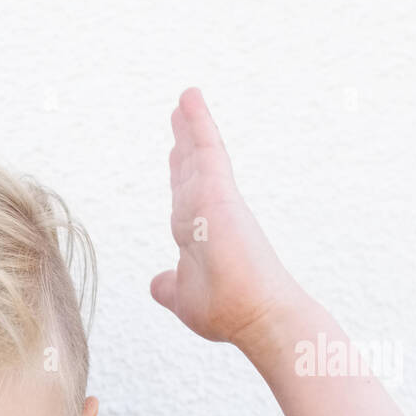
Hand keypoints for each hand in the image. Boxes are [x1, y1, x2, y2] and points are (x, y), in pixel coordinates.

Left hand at [150, 87, 303, 346]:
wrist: (259, 318)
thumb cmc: (230, 313)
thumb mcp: (184, 299)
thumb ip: (170, 286)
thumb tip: (156, 282)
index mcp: (200, 237)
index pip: (187, 199)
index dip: (181, 176)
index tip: (175, 155)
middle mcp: (208, 216)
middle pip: (192, 172)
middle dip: (185, 145)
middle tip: (180, 114)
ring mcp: (214, 204)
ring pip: (199, 158)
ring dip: (191, 126)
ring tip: (185, 98)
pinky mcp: (220, 195)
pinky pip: (206, 152)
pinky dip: (198, 126)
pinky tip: (189, 102)